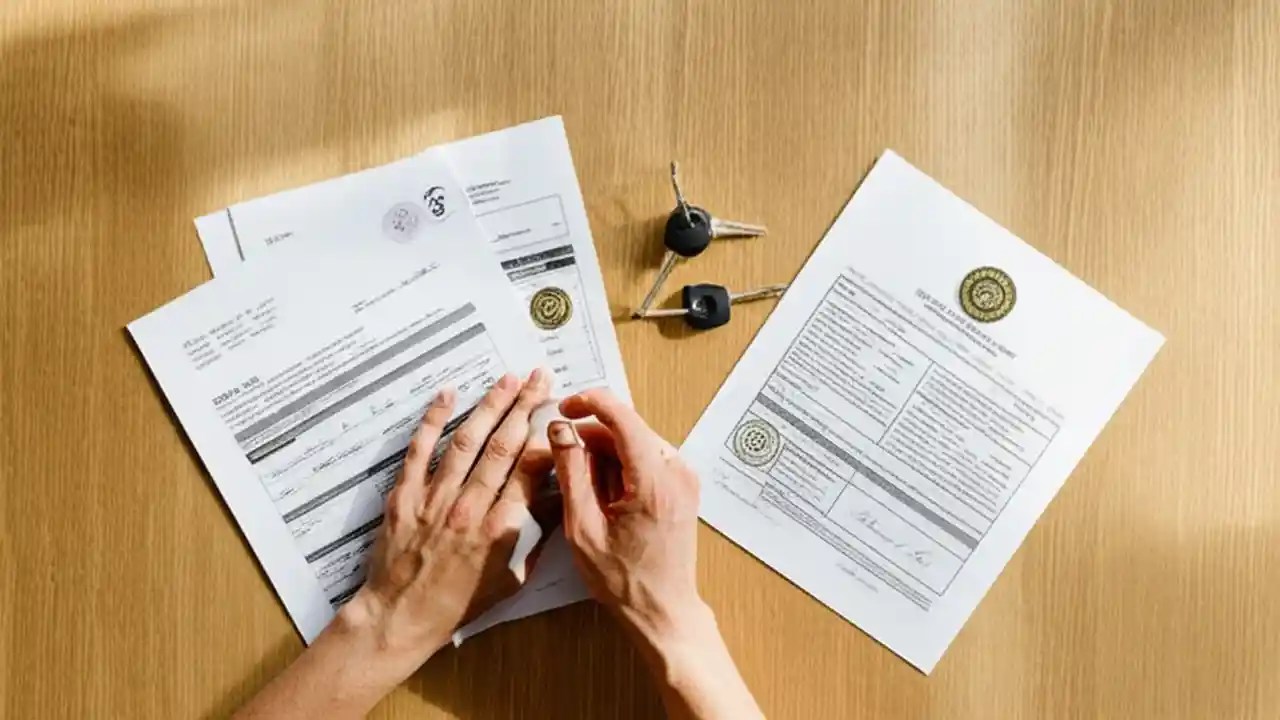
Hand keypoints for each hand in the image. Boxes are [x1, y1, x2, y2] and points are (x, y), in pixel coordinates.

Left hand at [236, 370, 557, 719]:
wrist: (401, 616)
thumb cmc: (458, 603)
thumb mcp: (511, 578)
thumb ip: (535, 536)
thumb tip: (560, 501)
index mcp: (500, 529)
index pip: (530, 470)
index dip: (546, 436)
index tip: (557, 413)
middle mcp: (469, 508)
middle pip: (503, 445)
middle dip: (525, 406)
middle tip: (539, 378)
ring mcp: (435, 499)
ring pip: (467, 440)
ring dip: (490, 405)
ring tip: (507, 379)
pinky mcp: (405, 495)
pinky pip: (420, 450)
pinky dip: (434, 419)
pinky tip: (449, 394)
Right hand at [548, 388, 763, 719]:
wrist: (663, 609)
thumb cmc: (623, 579)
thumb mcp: (583, 527)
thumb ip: (571, 472)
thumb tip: (560, 430)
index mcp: (654, 481)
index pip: (622, 416)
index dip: (588, 403)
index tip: (562, 408)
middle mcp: (677, 471)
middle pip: (626, 428)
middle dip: (591, 440)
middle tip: (565, 468)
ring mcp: (684, 476)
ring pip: (634, 441)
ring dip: (605, 456)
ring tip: (590, 496)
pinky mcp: (683, 483)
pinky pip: (645, 457)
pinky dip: (621, 467)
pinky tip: (607, 497)